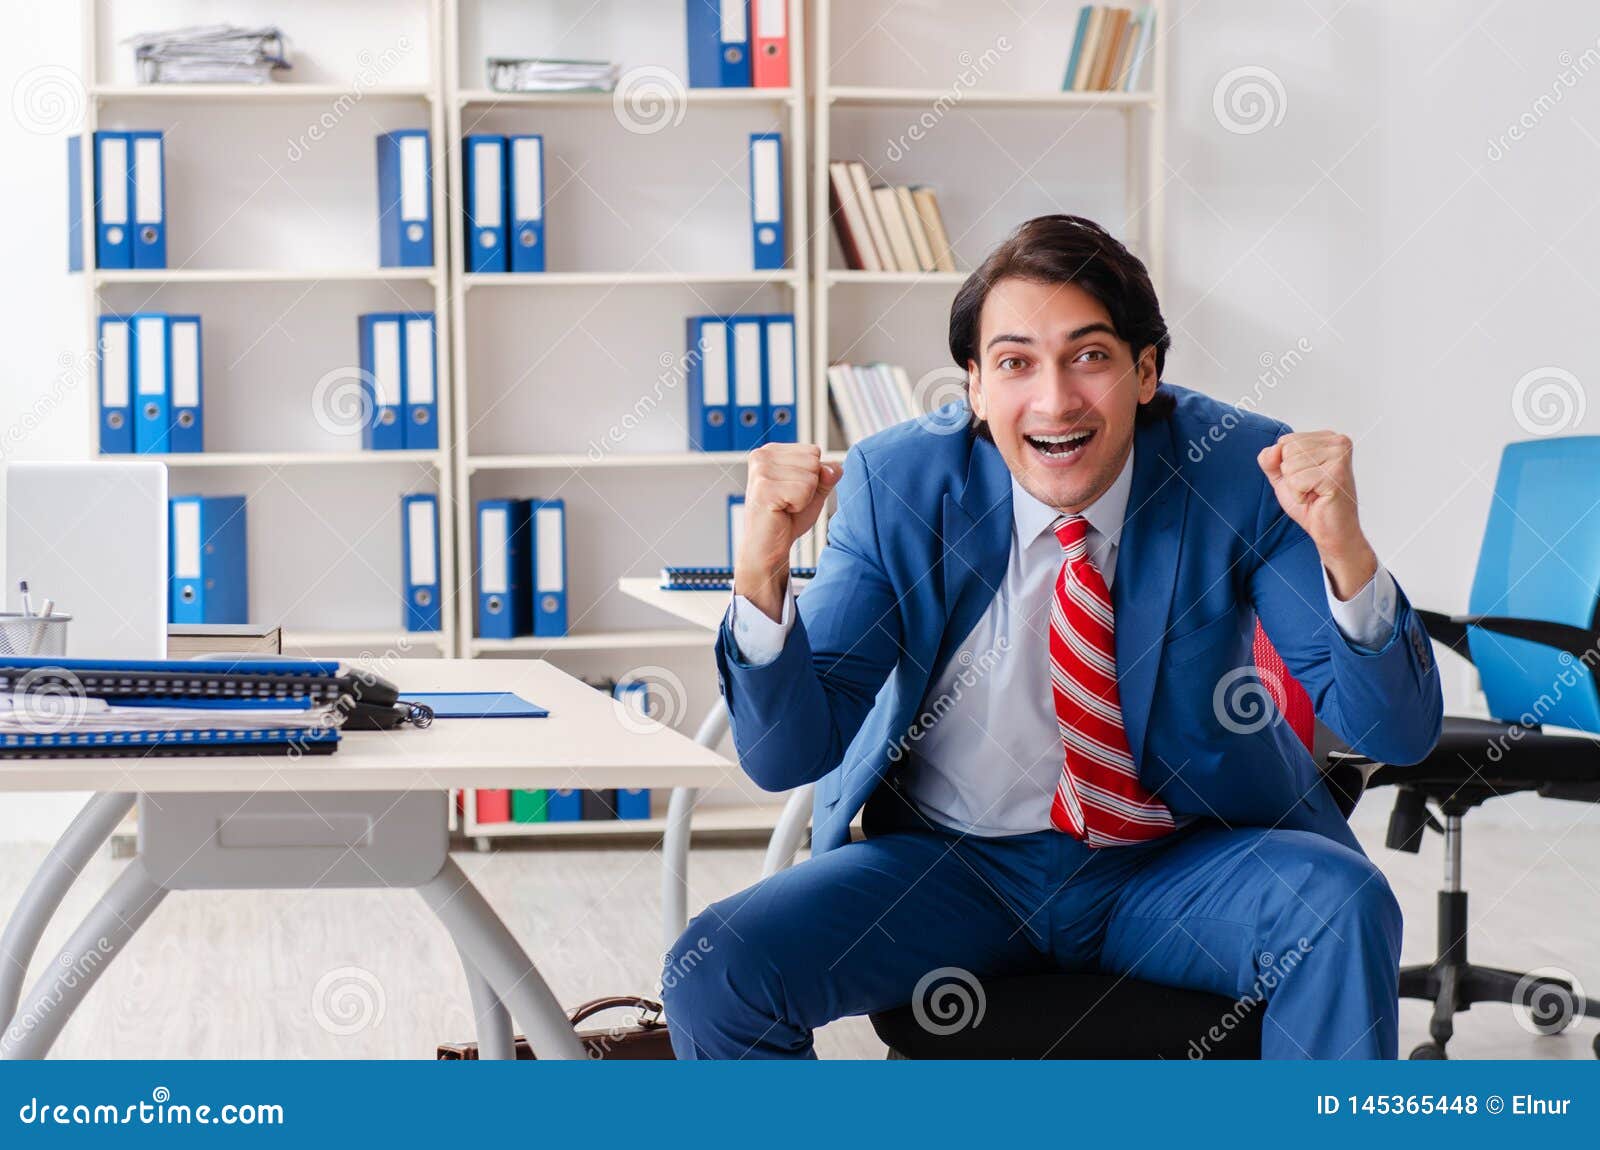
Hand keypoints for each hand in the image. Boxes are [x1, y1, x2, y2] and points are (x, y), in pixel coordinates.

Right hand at [736, 444, 842, 620]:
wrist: (768, 546)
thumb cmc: (786, 518)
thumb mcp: (814, 490)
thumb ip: (827, 475)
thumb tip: (833, 468)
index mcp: (771, 451)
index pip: (814, 451)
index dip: (812, 476)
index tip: (793, 490)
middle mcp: (762, 456)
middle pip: (813, 461)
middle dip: (809, 486)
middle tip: (788, 501)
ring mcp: (760, 471)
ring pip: (810, 477)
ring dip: (804, 498)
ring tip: (784, 506)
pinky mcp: (764, 489)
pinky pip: (803, 491)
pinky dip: (799, 506)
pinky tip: (781, 512)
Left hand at [1257, 431, 1376, 599]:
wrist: (1331, 532)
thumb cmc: (1311, 504)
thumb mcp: (1283, 477)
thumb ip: (1271, 459)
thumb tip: (1273, 449)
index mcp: (1327, 438)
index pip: (1285, 441)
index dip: (1286, 466)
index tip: (1307, 478)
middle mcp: (1338, 442)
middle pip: (1287, 450)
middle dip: (1290, 476)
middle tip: (1311, 488)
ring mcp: (1339, 457)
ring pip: (1290, 465)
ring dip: (1295, 487)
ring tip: (1314, 493)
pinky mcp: (1336, 474)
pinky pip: (1296, 481)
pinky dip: (1299, 495)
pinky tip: (1317, 499)